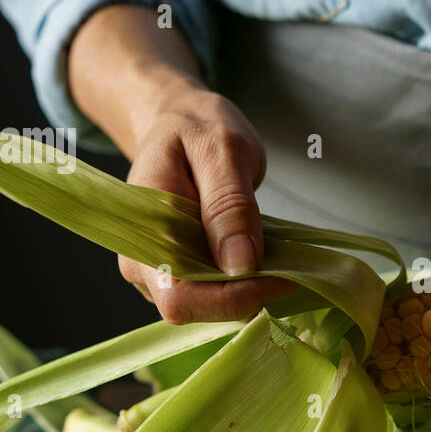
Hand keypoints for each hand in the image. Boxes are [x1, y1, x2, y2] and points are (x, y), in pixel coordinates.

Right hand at [67, 4, 293, 323]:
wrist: (179, 121)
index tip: (282, 274)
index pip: (181, 298)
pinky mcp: (180, 273)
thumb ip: (229, 205)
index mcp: (142, 232)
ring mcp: (159, 272)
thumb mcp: (221, 150)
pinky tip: (261, 253)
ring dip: (249, 288)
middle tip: (288, 261)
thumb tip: (240, 263)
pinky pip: (215, 293)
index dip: (234, 296)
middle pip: (197, 310)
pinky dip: (245, 281)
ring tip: (273, 249)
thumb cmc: (196, 128)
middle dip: (247, 293)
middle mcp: (142, 262)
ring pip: (210, 306)